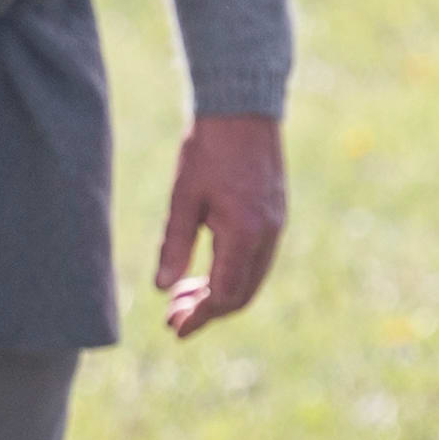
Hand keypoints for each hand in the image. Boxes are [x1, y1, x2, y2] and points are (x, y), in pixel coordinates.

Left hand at [159, 114, 287, 335]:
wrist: (243, 111)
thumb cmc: (207, 149)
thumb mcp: (183, 198)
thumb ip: (174, 245)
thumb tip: (162, 288)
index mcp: (243, 234)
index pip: (224, 295)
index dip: (199, 317)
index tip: (175, 329)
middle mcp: (266, 237)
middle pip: (241, 295)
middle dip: (208, 312)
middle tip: (173, 318)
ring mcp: (275, 228)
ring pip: (251, 280)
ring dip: (218, 294)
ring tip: (182, 295)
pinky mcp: (275, 218)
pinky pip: (257, 262)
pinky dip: (231, 275)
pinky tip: (205, 271)